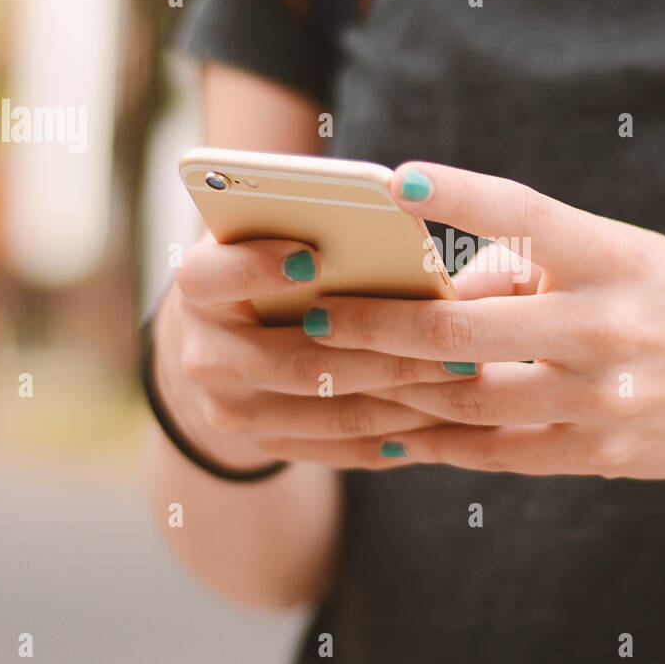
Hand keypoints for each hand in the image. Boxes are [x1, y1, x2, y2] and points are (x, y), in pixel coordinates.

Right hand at [152, 233, 473, 471]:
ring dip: (405, 400)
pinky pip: (340, 449)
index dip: (257, 267)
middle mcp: (205, 356)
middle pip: (297, 362)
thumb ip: (320, 217)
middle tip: (455, 340)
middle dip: (384, 352)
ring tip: (466, 377)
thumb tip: (420, 213)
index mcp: (198, 287)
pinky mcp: (265, 446)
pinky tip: (446, 418)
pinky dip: (396, 435)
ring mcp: (231, 411)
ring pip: (329, 414)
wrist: (217, 338)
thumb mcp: (273, 227)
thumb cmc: (268, 256)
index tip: (314, 256)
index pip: (212, 277)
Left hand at [259, 162, 664, 478]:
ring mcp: (605, 401)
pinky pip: (498, 453)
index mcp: (623, 262)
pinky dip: (437, 441)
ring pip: (470, 401)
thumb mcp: (635, 256)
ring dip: (388, 387)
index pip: (532, 220)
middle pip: (470, 334)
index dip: (462, 198)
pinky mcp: (599, 453)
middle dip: (377, 324)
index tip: (396, 180)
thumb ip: (545, 263)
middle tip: (308, 312)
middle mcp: (612, 331)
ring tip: (326, 370)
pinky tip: (385, 429)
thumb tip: (450, 286)